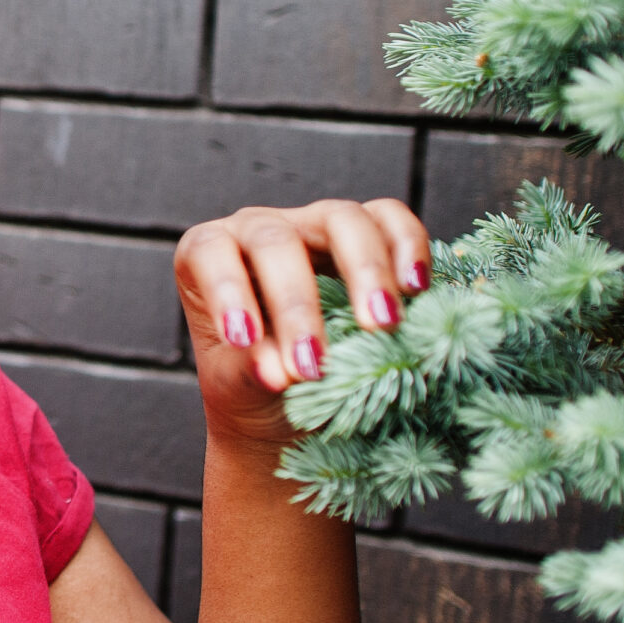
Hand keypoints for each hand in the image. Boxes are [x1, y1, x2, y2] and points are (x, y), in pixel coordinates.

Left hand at [174, 198, 431, 450]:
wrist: (294, 403)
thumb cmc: (251, 387)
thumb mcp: (236, 388)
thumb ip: (248, 372)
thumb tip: (275, 371)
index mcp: (207, 253)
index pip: (211, 253)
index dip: (226, 289)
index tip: (244, 339)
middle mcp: (257, 228)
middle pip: (276, 241)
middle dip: (297, 304)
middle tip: (313, 365)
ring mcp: (313, 224)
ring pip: (341, 219)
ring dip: (364, 271)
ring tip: (381, 324)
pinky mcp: (368, 232)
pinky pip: (390, 220)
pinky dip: (407, 247)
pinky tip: (416, 288)